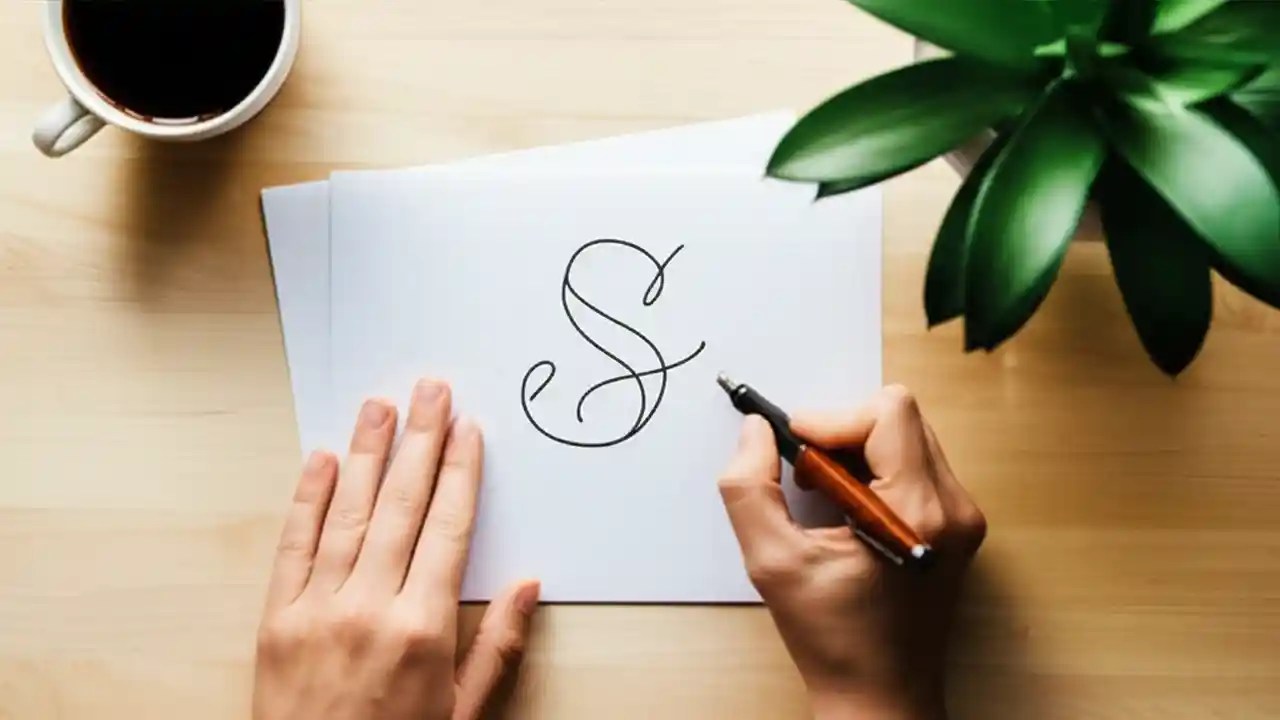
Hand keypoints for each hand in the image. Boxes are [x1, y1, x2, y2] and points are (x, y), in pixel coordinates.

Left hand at [254, 379, 540, 719]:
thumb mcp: (465, 713)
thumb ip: (499, 647)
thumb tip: (531, 587)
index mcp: (423, 629)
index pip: (448, 529)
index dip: (461, 473)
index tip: (469, 431)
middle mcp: (369, 608)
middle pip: (400, 506)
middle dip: (420, 442)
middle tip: (431, 390)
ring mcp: (317, 610)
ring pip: (346, 515)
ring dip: (365, 453)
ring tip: (379, 406)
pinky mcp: (275, 621)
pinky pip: (293, 547)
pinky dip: (306, 500)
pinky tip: (319, 461)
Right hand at [717, 385, 985, 719]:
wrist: (880, 695)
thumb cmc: (833, 639)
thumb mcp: (772, 563)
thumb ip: (750, 488)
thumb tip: (756, 430)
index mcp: (918, 510)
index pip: (888, 412)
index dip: (830, 418)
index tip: (793, 448)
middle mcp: (953, 506)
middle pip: (898, 417)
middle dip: (841, 433)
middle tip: (804, 475)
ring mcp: (961, 516)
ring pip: (906, 436)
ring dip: (856, 450)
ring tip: (822, 495)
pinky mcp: (956, 525)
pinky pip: (914, 464)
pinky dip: (873, 470)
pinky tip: (845, 509)